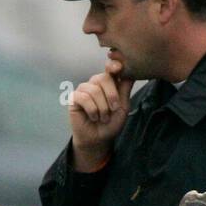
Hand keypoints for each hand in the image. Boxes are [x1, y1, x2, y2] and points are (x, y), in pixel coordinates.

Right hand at [68, 55, 133, 169]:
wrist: (98, 139)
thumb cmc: (110, 123)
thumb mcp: (123, 106)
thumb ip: (125, 89)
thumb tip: (131, 72)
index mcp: (108, 82)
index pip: (110, 68)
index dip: (114, 66)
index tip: (119, 68)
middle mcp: (95, 83)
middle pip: (104, 78)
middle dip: (111, 95)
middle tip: (113, 109)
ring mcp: (84, 89)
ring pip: (95, 90)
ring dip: (102, 107)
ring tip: (102, 118)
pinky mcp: (74, 98)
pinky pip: (84, 98)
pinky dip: (92, 110)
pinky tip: (93, 117)